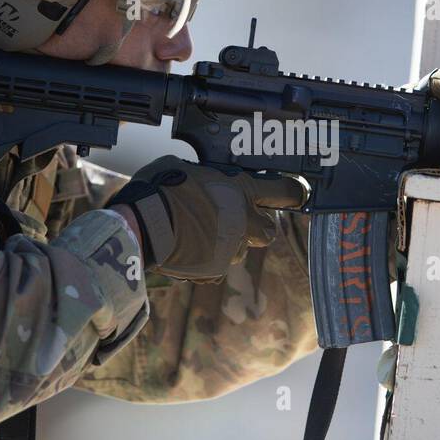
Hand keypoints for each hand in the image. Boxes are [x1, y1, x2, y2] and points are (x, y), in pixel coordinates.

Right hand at [108, 157, 308, 282]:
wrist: (143, 226)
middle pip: (268, 230)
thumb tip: (201, 178)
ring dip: (228, 244)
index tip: (296, 193)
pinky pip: (216, 266)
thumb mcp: (184, 168)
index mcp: (241, 191)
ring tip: (201, 235)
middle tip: (237, 219)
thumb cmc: (161, 188)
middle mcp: (243, 222)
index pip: (284, 191)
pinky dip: (205, 260)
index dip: (292, 192)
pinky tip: (186, 249)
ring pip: (240, 250)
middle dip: (257, 226)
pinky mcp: (213, 271)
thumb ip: (205, 177)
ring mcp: (230, 249)